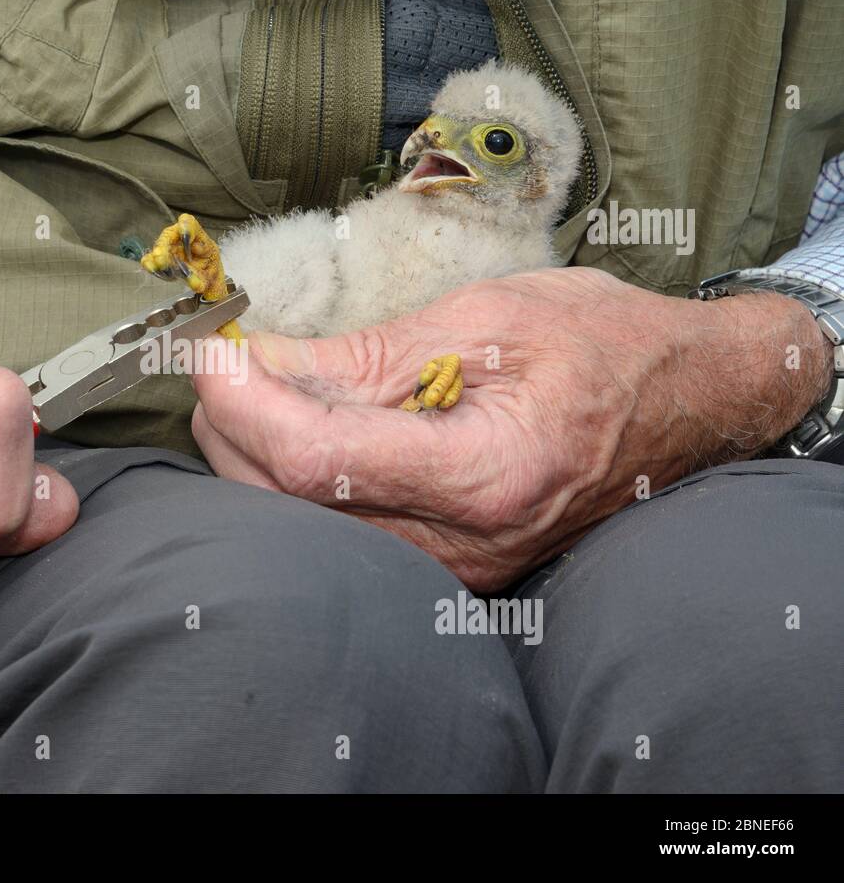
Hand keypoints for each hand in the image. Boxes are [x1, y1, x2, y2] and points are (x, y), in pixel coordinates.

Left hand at [191, 268, 832, 590]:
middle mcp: (463, 545)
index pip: (311, 458)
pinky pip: (333, 534)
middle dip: (228, 424)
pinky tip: (290, 426)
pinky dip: (290, 479)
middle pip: (287, 504)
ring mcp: (452, 570)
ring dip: (250, 453)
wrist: (686, 405)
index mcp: (485, 475)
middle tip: (218, 353)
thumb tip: (259, 361)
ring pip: (298, 527)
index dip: (237, 399)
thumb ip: (365, 354)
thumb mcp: (486, 318)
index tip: (202, 344)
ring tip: (250, 382)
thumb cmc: (603, 346)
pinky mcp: (443, 570)